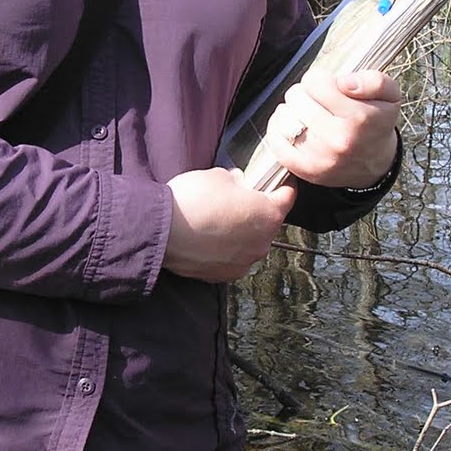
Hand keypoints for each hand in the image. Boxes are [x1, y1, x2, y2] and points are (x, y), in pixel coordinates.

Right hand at [163, 167, 295, 281]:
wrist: (162, 231)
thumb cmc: (193, 201)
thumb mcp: (218, 175)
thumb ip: (236, 180)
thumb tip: (238, 184)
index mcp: (268, 215)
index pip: (287, 196)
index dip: (282, 184)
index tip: (278, 179)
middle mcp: (262, 243)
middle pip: (267, 222)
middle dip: (256, 209)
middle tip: (238, 197)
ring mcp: (243, 263)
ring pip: (249, 242)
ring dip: (240, 231)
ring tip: (217, 219)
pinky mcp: (223, 275)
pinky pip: (231, 257)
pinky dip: (224, 248)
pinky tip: (207, 237)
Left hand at [264, 67, 400, 189]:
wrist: (374, 164)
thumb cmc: (376, 123)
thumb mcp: (390, 96)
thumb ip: (374, 81)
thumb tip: (345, 83)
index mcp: (359, 118)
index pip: (317, 83)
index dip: (319, 79)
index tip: (326, 86)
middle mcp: (338, 140)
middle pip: (297, 98)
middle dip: (304, 93)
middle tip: (315, 100)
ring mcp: (319, 157)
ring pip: (284, 117)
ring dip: (291, 109)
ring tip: (304, 111)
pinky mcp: (305, 169)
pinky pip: (276, 141)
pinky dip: (277, 127)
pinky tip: (290, 123)